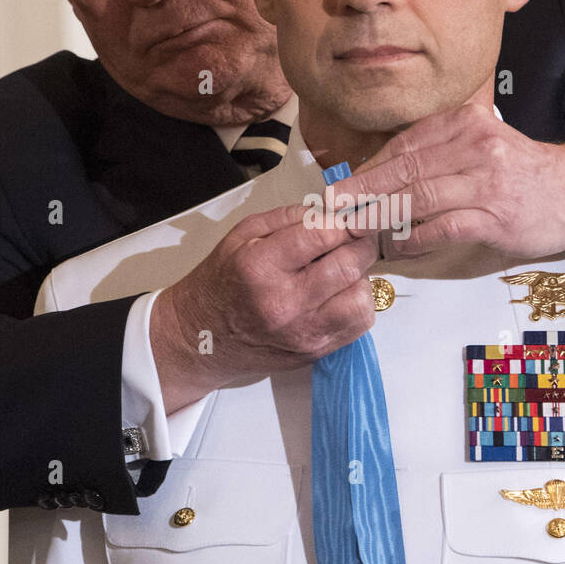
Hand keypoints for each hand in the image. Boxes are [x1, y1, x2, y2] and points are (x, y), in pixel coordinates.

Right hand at [150, 203, 379, 412]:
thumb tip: (330, 212)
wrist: (203, 337)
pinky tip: (341, 294)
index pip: (321, 235)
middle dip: (359, 245)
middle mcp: (284, 303)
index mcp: (260, 267)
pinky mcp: (316, 351)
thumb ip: (287, 217)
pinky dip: (359, 303)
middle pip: (348, 265)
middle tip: (354, 239)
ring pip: (361, 298)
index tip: (346, 219)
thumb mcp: (241, 235)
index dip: (342, 222)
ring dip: (361, 277)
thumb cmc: (222, 282)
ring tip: (345, 269)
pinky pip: (359, 324)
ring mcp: (303, 332)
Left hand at [336, 102, 564, 261]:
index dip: (368, 167)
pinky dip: (414, 238)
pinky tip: (396, 246)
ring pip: (419, 196)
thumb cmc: (519, 172)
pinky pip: (443, 227)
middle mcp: (476, 145)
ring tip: (353, 228)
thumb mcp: (479, 145)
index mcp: (466, 122)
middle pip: (405, 168)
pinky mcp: (495, 216)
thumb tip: (378, 173)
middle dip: (362, 189)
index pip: (405, 144)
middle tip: (330, 206)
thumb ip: (437, 152)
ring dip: (379, 215)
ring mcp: (487, 181)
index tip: (340, 184)